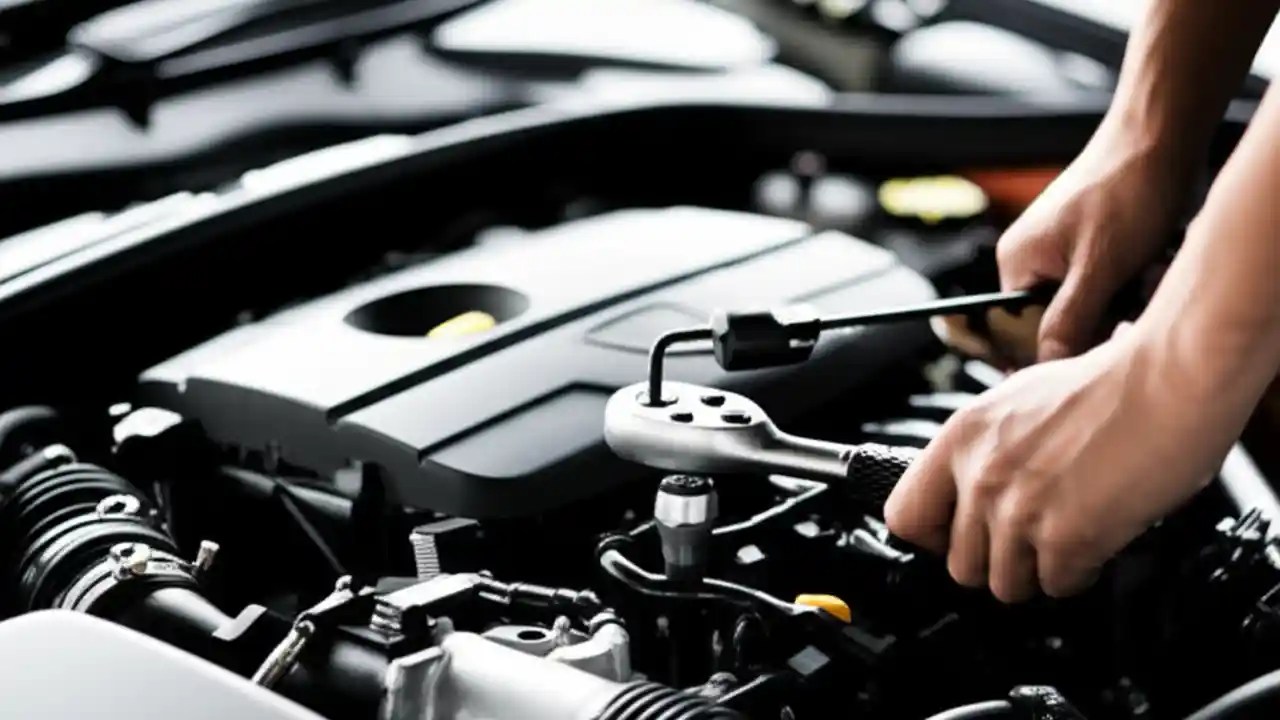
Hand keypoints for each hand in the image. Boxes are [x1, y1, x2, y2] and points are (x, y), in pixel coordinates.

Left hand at [883, 330, 1232, 602]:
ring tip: (1064, 540)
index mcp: (962, 437)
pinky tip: (1094, 542)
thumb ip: (986, 446)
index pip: (903, 515)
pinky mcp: (1066, 536)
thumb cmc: (1110, 382)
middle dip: (996, 562)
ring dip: (1036, 573)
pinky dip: (1077, 574)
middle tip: (1028, 544)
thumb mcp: (1018, 399)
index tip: (958, 535)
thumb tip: (970, 484)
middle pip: (959, 566)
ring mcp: (1019, 509)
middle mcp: (980, 474)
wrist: (1170, 378)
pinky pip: (1056, 586)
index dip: (933, 535)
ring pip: (1004, 586)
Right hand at [996, 127, 1184, 361]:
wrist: (1159, 135)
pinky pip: (1107, 282)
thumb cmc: (1125, 192)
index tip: (1099, 348)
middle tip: (1135, 296)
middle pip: (1062, 318)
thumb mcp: (1098, 268)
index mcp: (1016, 263)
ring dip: (1124, 297)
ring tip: (1148, 271)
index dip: (1062, 345)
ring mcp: (1062, 249)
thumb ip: (1069, 320)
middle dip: (1104, 315)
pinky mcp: (1092, 243)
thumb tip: (1046, 365)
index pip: (1026, 330)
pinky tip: (1152, 261)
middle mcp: (1031, 258)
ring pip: (1091, 302)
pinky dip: (1132, 280)